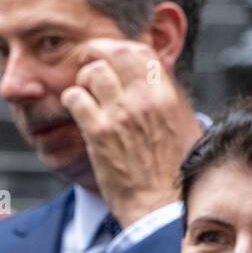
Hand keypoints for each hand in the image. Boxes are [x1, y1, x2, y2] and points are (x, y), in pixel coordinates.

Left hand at [60, 38, 202, 228]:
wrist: (160, 205)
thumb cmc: (172, 171)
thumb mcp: (180, 125)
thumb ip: (165, 99)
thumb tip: (154, 79)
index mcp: (167, 94)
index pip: (140, 51)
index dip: (118, 47)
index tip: (106, 54)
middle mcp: (146, 98)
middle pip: (114, 53)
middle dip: (95, 54)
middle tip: (84, 65)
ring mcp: (122, 114)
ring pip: (92, 73)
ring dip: (81, 80)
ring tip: (81, 94)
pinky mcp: (100, 133)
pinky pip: (76, 98)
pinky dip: (71, 99)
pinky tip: (74, 110)